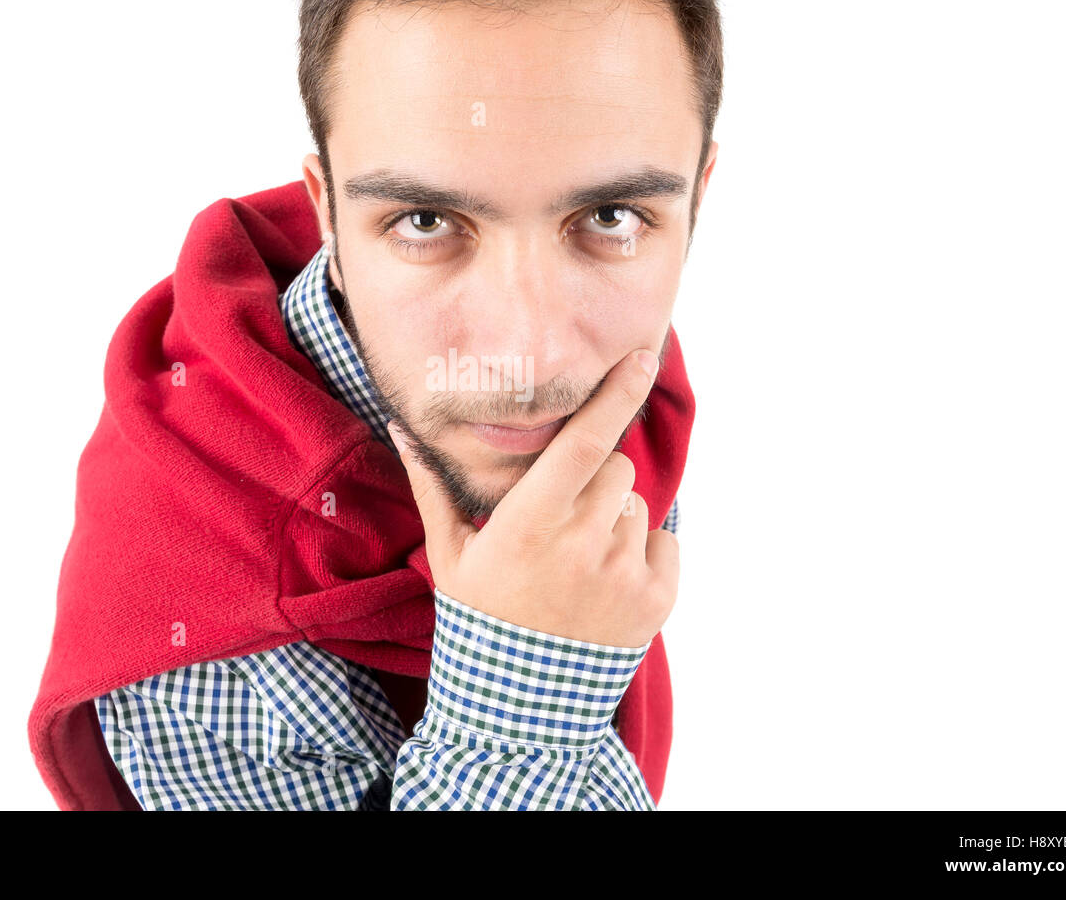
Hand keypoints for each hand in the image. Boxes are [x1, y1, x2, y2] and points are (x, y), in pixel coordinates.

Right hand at [389, 348, 678, 648]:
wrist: (519, 706)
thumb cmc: (480, 617)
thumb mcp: (451, 554)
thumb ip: (432, 485)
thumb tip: (401, 425)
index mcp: (531, 523)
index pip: (584, 441)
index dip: (615, 394)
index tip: (641, 358)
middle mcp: (582, 543)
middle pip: (615, 466)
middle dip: (595, 477)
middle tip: (563, 518)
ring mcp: (623, 573)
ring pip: (636, 506)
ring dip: (614, 520)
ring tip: (579, 563)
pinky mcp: (656, 600)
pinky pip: (664, 542)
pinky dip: (642, 554)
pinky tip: (605, 585)